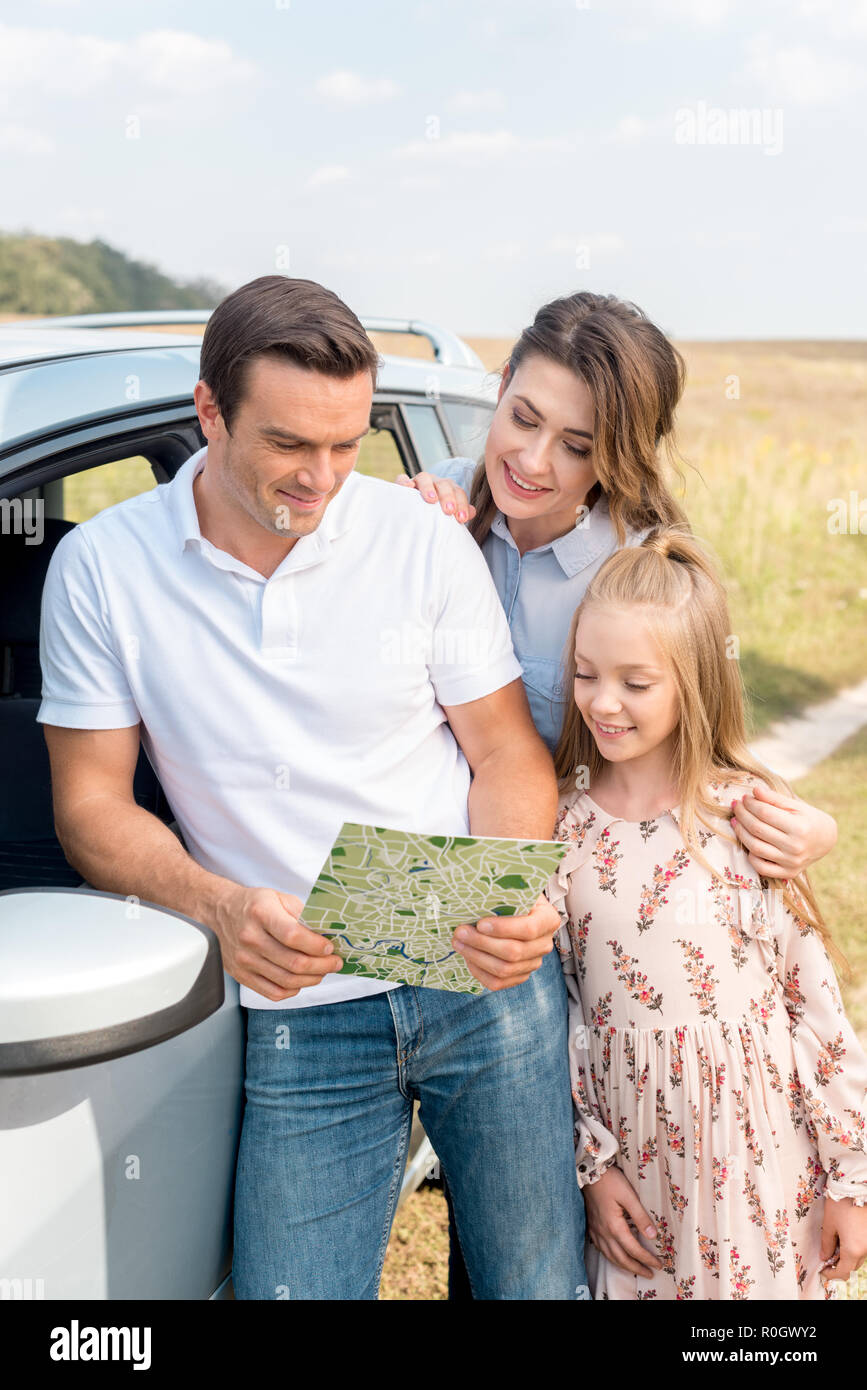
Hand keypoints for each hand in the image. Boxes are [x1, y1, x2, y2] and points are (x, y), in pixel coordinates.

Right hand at [213, 885, 342, 1000]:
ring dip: (311, 979)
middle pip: (293, 962)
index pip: (293, 936)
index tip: (330, 947)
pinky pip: (272, 992)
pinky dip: (292, 990)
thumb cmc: (253, 905)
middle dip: (322, 965)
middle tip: (335, 962)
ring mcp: (244, 960)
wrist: (218, 912)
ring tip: (322, 972)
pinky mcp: (241, 975)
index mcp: (261, 913)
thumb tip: (326, 934)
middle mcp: (250, 938)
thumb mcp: (279, 898)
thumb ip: (302, 914)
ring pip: (286, 981)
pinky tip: (301, 981)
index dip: (316, 945)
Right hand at [394, 469, 475, 522]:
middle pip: (443, 484)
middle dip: (448, 497)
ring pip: (424, 478)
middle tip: (449, 511)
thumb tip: (473, 512)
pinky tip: (408, 487)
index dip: (462, 504)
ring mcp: (419, 482)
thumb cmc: (436, 515)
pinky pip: (402, 479)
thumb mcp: (449, 514)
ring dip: (429, 488)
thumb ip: (460, 512)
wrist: (414, 512)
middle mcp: (435, 483)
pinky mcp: (403, 484)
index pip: (458, 492)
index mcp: (449, 489)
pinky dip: (404, 481)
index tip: (462, 519)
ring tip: (432, 500)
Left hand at [451, 892, 558, 990]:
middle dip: (482, 943)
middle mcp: (544, 944)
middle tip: (460, 932)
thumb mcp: (512, 892)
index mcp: (548, 919)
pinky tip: (468, 957)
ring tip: (459, 943)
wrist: (517, 913)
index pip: (529, 928)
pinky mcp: (520, 976)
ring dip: (476, 957)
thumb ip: (500, 897)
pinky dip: (479, 971)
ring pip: (504, 969)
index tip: (480, 923)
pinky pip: (498, 982)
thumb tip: (473, 901)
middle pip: (514, 952)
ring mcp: (533, 963)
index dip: (503, 929)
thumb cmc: (511, 899)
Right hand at [583, 1166, 663, 1278]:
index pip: (633, 1249)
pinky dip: (610, 1257)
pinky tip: (615, 1256)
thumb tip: (653, 1236)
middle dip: (636, 1267)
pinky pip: (600, 1248)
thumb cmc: (610, 1181)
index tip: (658, 1264)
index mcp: (614, 1226)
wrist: (588, 1170)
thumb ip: (641, 1216)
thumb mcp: (629, 1196)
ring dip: (623, 1265)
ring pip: (609, 1256)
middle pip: (621, 1258)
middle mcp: (603, 1232)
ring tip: (635, 1269)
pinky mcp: (591, 1226)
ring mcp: (595, 1230)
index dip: (646, 1259)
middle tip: (649, 1273)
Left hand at [731, 782, 836, 877]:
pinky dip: (750, 855)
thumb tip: (754, 791)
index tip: (744, 797)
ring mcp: (791, 862)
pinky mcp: (787, 873)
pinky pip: (761, 867)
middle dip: (742, 815)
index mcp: (800, 827)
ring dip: (740, 832)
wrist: (825, 840)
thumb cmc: (808, 818)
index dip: (750, 804)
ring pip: (755, 848)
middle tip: (736, 806)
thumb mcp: (796, 805)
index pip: (765, 813)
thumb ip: (775, 798)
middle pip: (757, 829)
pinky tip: (747, 841)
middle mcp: (795, 847)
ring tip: (736, 821)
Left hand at [819, 1196, 866, 1282]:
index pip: (843, 1272)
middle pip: (853, 1267)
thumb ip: (826, 1244)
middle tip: (827, 1258)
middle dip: (839, 1266)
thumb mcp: (829, 1225)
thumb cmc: (840, 1204)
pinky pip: (863, 1248)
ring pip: (859, 1258)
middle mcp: (865, 1249)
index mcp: (853, 1249)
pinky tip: (844, 1239)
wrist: (855, 1187)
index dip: (832, 1274)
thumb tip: (825, 1257)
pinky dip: (854, 1249)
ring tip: (834, 1246)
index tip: (823, 1270)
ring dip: (847, 1257)